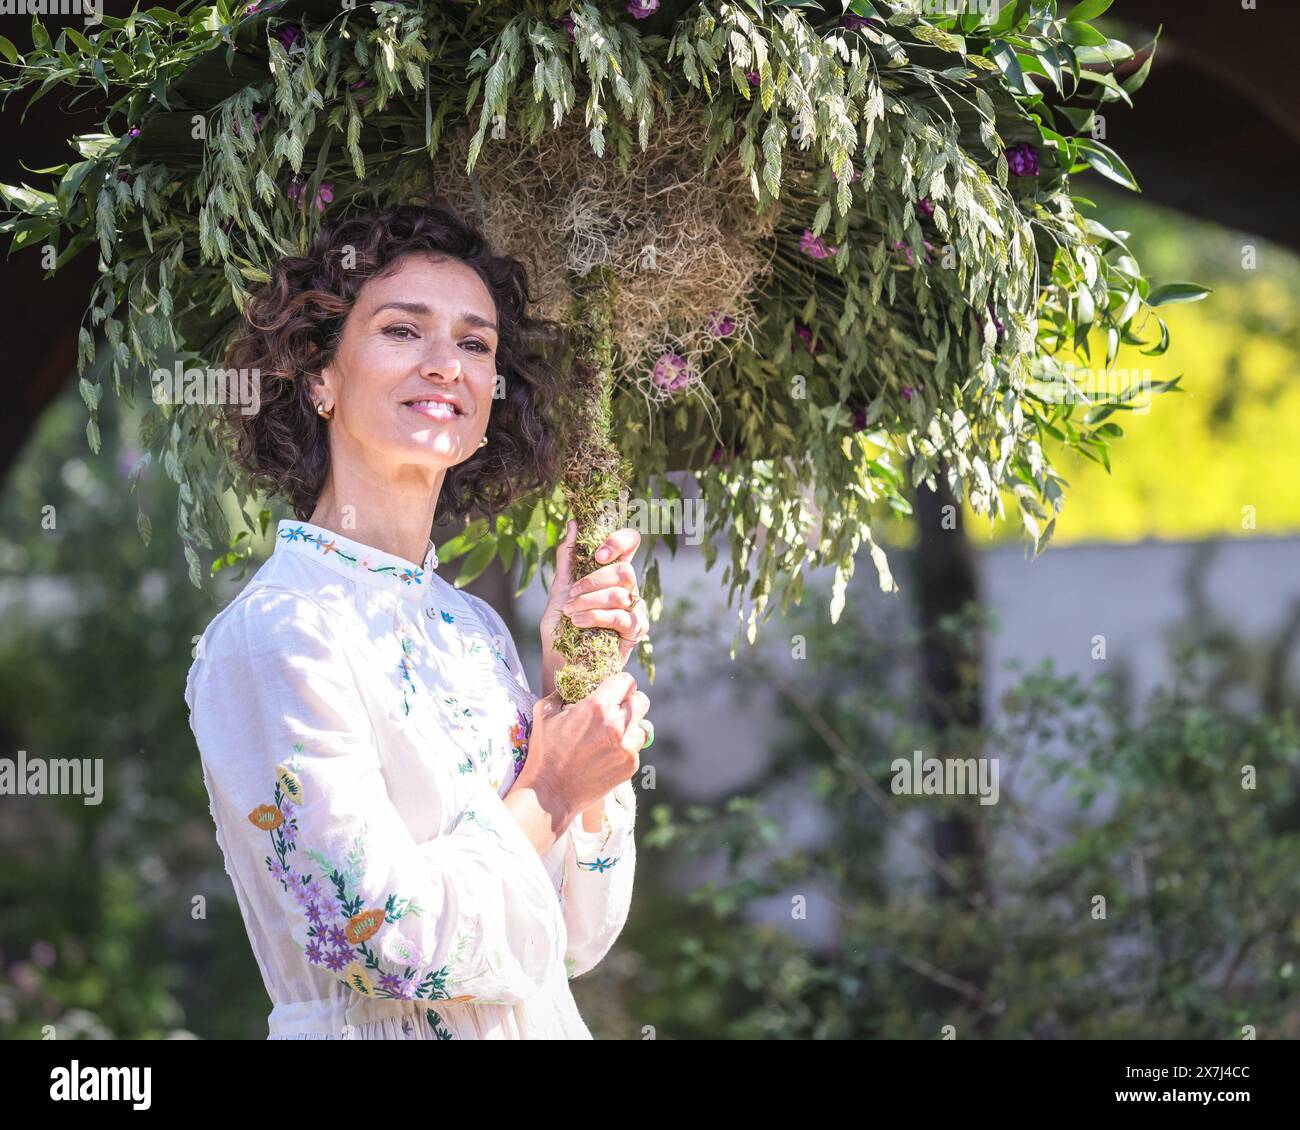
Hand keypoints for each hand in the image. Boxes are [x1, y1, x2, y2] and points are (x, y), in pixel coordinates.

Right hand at [513, 673, 649, 826]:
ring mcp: (628, 746)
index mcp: (598, 706)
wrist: (550, 793)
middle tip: (615, 711)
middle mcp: (618, 724)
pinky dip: (625, 748)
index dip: (619, 684)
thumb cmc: (545, 751)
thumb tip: (574, 685)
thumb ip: (563, 692)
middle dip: (629, 702)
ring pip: (641, 726)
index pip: (626, 681)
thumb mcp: (545, 711)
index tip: (613, 690)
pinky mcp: (631, 765)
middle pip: (641, 701)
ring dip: (629, 727)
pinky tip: (605, 755)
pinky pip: (636, 748)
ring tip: (609, 736)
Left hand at [539, 520, 649, 682]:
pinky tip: (578, 622)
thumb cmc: (561, 627)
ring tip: (570, 612)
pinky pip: (620, 616)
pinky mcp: (636, 630)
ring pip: (621, 593)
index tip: (598, 554)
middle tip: (572, 594)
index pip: (630, 543)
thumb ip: (568, 558)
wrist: (560, 662)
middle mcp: (628, 587)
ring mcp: (635, 608)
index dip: (619, 541)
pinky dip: (595, 616)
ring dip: (589, 601)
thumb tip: (574, 524)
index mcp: (612, 571)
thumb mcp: (559, 588)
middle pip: (625, 570)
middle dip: (594, 581)